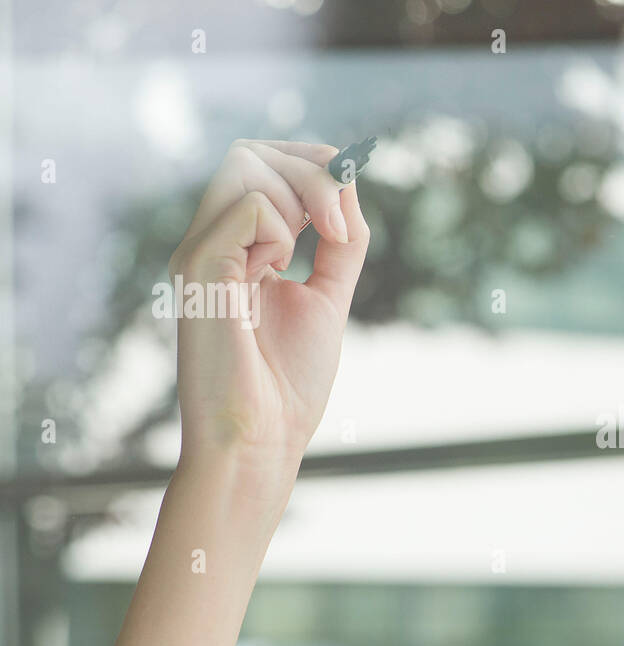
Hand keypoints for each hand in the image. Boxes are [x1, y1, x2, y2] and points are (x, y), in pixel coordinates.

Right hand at [167, 138, 369, 473]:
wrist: (260, 440)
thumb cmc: (288, 384)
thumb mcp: (328, 299)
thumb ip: (340, 245)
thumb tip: (350, 185)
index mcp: (235, 248)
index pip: (262, 165)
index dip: (312, 165)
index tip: (347, 204)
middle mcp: (211, 243)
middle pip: (252, 152)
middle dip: (313, 173)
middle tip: (338, 230)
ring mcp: (200, 252)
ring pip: (246, 165)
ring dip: (301, 196)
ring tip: (309, 251)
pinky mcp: (199, 268)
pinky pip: (249, 207)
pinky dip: (281, 228)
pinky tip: (279, 272)